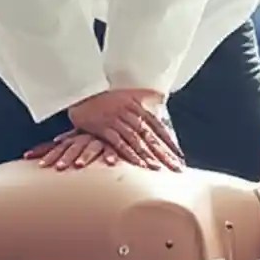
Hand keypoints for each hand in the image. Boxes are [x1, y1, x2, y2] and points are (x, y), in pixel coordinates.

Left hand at [23, 130, 121, 169]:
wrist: (115, 123)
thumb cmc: (92, 134)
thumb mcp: (77, 136)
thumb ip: (63, 141)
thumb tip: (46, 145)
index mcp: (72, 139)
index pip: (55, 146)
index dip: (42, 151)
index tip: (27, 156)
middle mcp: (82, 139)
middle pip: (71, 148)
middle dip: (63, 157)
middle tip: (57, 167)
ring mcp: (97, 140)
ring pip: (90, 148)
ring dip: (84, 156)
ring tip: (79, 165)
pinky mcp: (112, 144)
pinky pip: (111, 149)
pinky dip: (110, 155)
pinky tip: (109, 162)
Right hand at [66, 89, 183, 171]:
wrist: (80, 90)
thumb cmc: (103, 96)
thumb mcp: (125, 95)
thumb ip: (142, 101)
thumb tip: (161, 99)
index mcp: (136, 106)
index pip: (157, 126)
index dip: (169, 141)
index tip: (179, 155)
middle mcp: (129, 113)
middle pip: (150, 136)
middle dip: (164, 153)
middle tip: (175, 168)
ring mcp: (116, 120)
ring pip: (136, 140)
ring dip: (148, 155)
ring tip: (158, 169)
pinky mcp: (103, 126)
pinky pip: (119, 142)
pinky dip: (129, 153)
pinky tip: (138, 164)